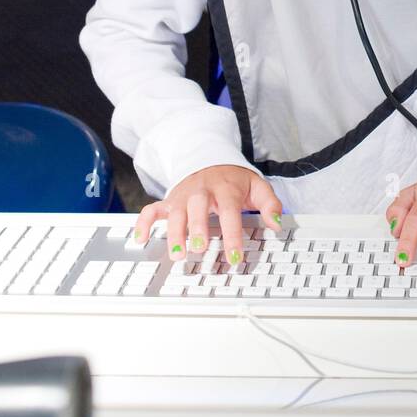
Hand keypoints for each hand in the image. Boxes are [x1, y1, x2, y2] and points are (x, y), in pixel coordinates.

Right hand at [133, 165, 282, 265]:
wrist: (211, 160)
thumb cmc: (234, 181)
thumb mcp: (257, 186)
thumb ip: (270, 204)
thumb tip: (276, 224)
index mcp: (225, 187)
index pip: (229, 211)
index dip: (231, 234)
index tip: (234, 257)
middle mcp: (201, 191)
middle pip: (197, 206)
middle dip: (197, 228)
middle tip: (199, 249)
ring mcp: (182, 195)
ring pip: (175, 211)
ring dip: (174, 232)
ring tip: (177, 254)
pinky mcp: (169, 200)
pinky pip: (152, 209)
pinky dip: (143, 223)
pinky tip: (140, 239)